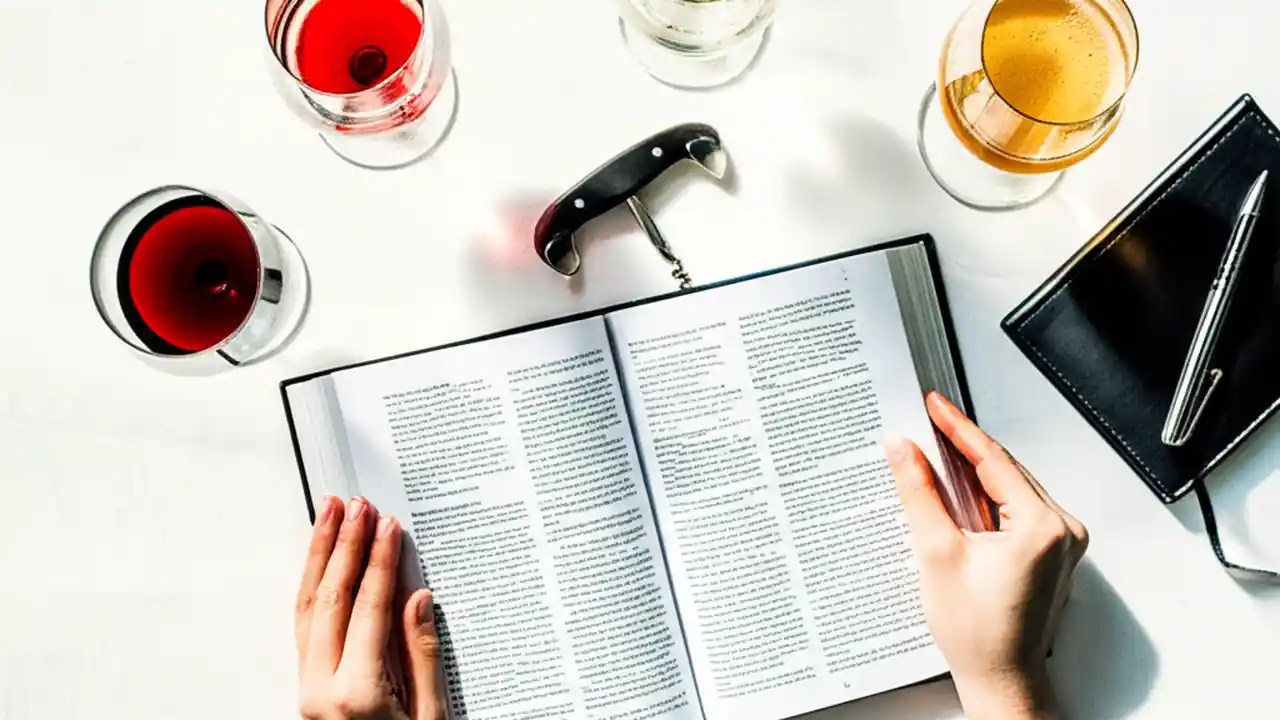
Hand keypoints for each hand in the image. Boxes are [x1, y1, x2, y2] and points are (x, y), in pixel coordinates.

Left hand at [296, 496, 446, 719]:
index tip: (388, 525)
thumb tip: (416, 598)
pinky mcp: (307, 694)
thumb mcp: (432, 718)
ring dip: (319, 559)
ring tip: (329, 516)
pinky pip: (303, 630)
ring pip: (305, 610)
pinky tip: (321, 565)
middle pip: (328, 600)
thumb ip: (422, 656)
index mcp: (356, 694)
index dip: (380, 562)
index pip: (368, 608)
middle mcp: (321, 690)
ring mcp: (308, 693)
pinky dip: (311, 589)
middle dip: (344, 546)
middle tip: (356, 505)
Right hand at [885, 393, 1087, 719]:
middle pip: (1005, 470)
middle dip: (964, 448)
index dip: (957, 428)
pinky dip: (989, 497)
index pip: (993, 459)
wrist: (1001, 678)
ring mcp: (1062, 543)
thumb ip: (919, 493)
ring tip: (937, 456)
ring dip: (976, 473)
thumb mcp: (936, 552)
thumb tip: (904, 450)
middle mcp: (1062, 530)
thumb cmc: (978, 634)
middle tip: (927, 425)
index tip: (934, 406)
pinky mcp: (1054, 553)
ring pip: (1013, 488)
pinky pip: (1020, 509)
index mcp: (1041, 526)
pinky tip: (962, 493)